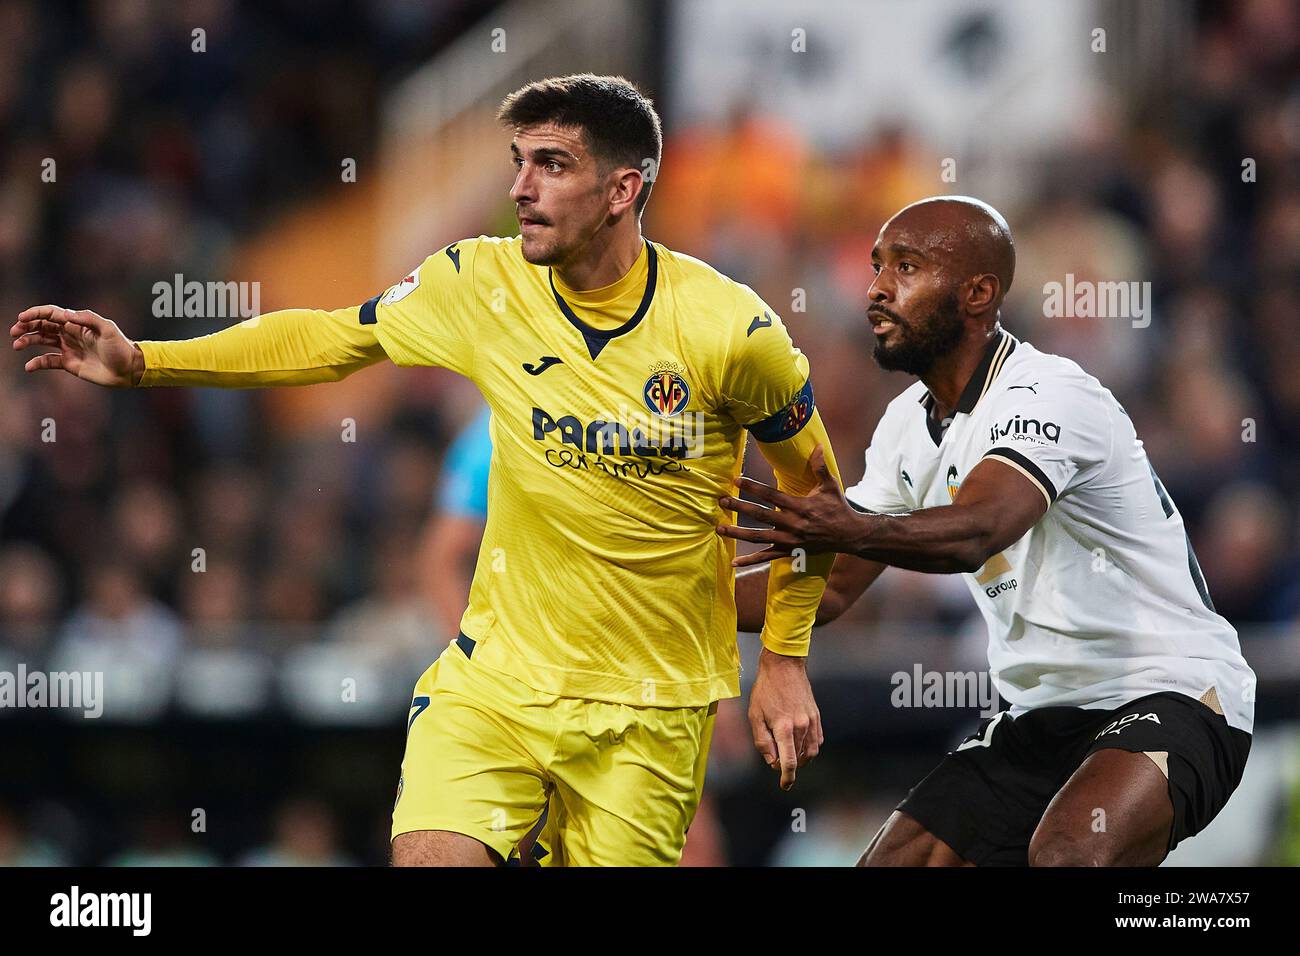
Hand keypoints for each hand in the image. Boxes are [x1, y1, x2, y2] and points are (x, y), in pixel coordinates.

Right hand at [11, 305, 141, 386]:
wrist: (128, 370)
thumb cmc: (120, 348)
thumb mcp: (109, 329)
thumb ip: (88, 319)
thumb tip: (66, 314)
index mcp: (77, 323)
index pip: (51, 314)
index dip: (35, 313)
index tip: (21, 318)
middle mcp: (70, 333)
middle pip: (42, 325)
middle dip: (26, 326)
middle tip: (14, 331)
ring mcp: (68, 348)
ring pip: (41, 341)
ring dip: (27, 341)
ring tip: (17, 345)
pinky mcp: (69, 363)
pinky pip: (48, 361)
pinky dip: (37, 363)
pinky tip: (29, 367)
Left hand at [717, 445, 860, 567]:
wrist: (849, 536)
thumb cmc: (838, 508)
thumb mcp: (830, 486)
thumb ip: (820, 467)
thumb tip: (817, 446)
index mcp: (800, 507)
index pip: (771, 495)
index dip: (753, 488)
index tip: (736, 480)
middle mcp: (792, 524)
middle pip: (760, 515)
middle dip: (739, 508)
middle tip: (721, 501)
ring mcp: (789, 540)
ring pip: (758, 537)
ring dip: (737, 534)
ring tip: (719, 528)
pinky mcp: (789, 551)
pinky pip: (766, 557)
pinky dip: (750, 561)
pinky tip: (733, 562)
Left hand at [748, 647, 822, 789]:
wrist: (784, 667)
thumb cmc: (765, 691)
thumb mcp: (755, 715)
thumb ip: (763, 741)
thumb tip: (772, 762)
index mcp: (783, 728)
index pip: (789, 762)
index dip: (787, 778)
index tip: (785, 785)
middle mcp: (801, 726)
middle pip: (800, 759)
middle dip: (789, 766)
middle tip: (777, 761)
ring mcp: (811, 721)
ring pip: (811, 752)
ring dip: (801, 759)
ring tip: (788, 753)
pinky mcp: (817, 716)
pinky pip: (817, 740)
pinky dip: (810, 748)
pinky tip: (799, 744)